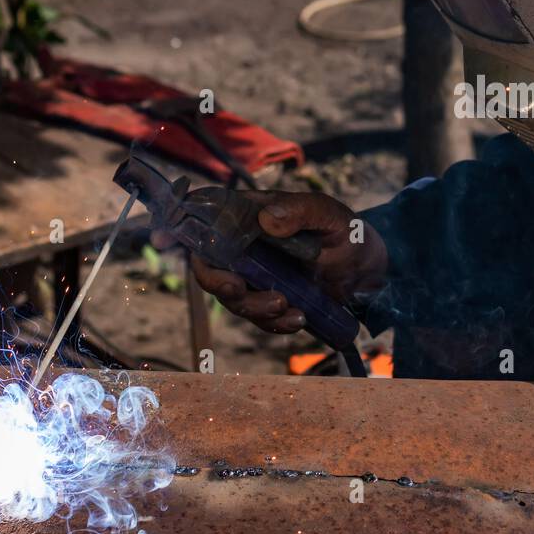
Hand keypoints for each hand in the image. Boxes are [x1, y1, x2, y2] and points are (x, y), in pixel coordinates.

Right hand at [153, 191, 387, 334]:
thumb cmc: (346, 230)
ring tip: (288, 307)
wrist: (370, 268)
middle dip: (219, 283)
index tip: (163, 238)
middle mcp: (245, 246)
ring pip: (232, 297)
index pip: (205, 215)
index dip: (179, 225)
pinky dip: (273, 323)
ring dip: (253, 308)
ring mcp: (255, 275)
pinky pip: (257, 317)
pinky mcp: (269, 299)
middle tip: (241, 291)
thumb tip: (266, 219)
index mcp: (251, 215)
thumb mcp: (329, 214)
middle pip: (210, 266)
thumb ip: (300, 211)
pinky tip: (298, 319)